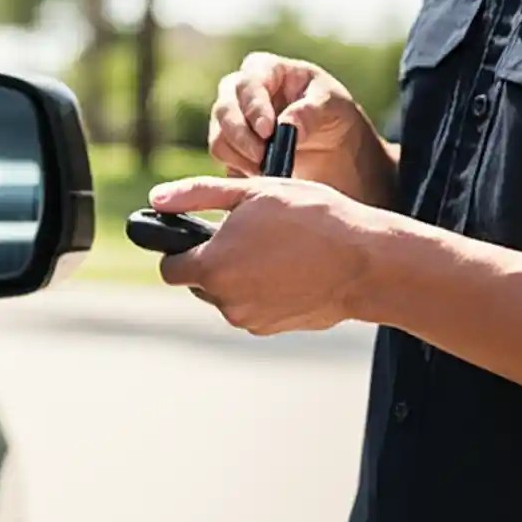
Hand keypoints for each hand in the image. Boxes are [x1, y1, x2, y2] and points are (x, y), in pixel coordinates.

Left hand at [150, 176, 392, 334]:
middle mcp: (224, 300)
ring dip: (238, 276)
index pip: (168, 268)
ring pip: (226, 296)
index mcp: (211, 266)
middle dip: (212, 261)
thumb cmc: (311, 218)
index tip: (197, 235)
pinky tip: (289, 270)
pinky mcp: (271, 329)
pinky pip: (252, 308)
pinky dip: (261, 291)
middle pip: (197, 282)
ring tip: (274, 249)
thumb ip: (197, 195)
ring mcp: (248, 319)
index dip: (178, 250)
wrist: (366, 262)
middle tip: (247, 235)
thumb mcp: (252, 192)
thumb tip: (155, 200)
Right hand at [209, 52, 394, 207]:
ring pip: (219, 138)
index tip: (268, 132)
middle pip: (224, 110)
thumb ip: (310, 112)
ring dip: (241, 157)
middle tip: (263, 158)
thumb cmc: (331, 113)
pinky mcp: (228, 146)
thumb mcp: (332, 106)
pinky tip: (263, 174)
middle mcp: (238, 90)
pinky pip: (223, 159)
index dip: (254, 107)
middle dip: (242, 137)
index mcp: (264, 69)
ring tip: (268, 168)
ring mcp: (229, 119)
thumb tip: (286, 125)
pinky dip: (240, 169)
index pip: (248, 83)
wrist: (330, 146)